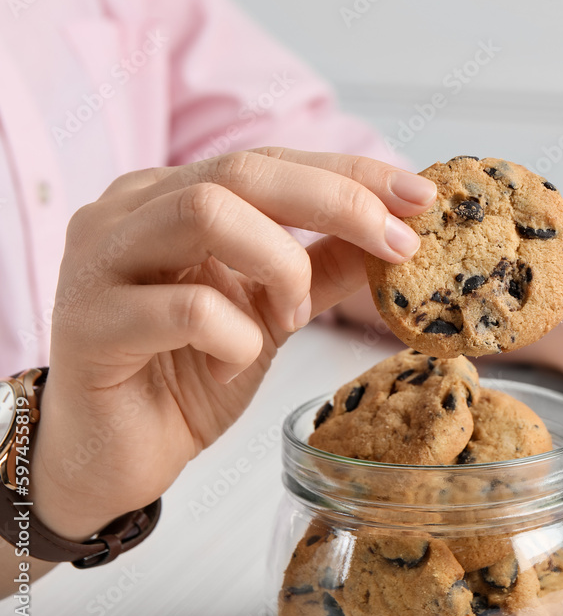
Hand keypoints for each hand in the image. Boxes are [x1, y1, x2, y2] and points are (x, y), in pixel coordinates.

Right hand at [32, 148, 435, 540]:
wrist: (113, 456)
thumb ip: (323, 267)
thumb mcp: (272, 312)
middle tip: (398, 244)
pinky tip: (230, 365)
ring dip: (280, 266)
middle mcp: (130, 210)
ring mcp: (99, 260)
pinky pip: (187, 309)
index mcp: (171, 194)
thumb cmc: (187, 374)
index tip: (420, 198)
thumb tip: (396, 232)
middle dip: (338, 201)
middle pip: (242, 170)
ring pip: (207, 212)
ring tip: (291, 317)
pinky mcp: (89, 323)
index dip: (351, 174)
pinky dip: (235, 339)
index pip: (273, 159)